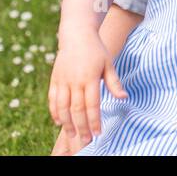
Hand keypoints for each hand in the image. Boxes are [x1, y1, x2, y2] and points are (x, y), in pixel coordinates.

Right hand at [47, 30, 126, 149]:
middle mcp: (74, 80)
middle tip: (85, 140)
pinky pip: (52, 99)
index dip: (94, 120)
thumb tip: (124, 98)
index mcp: (90, 77)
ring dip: (66, 123)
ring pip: (62, 107)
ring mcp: (62, 80)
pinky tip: (59, 122)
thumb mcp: (108, 63)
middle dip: (81, 127)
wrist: (76, 34)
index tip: (97, 133)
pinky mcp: (54, 79)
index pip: (92, 104)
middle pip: (76, 109)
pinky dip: (55, 112)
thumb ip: (114, 82)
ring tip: (72, 135)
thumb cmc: (96, 50)